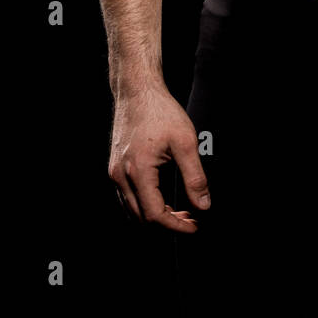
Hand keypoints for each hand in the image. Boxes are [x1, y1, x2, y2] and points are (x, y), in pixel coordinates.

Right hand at [108, 83, 210, 232]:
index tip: (194, 226)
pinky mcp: (115, 167)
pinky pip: (127, 198)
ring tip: (179, 211)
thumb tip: (203, 205)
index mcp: (138, 171)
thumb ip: (195, 177)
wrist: (137, 90)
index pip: (155, 215)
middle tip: (191, 218)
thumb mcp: (185, 142)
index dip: (176, 226)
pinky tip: (162, 198)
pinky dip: (144, 205)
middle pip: (141, 218)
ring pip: (132, 210)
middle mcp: (121, 176)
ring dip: (155, 216)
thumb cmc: (160, 111)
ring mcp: (115, 172)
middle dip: (167, 224)